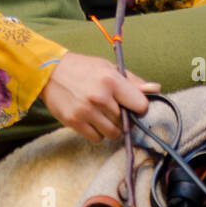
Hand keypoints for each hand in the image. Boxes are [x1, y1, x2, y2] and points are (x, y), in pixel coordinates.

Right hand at [39, 51, 160, 143]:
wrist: (49, 72)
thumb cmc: (82, 68)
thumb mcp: (108, 68)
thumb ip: (133, 81)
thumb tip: (156, 89)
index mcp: (111, 80)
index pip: (140, 105)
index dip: (139, 107)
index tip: (133, 105)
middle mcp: (100, 97)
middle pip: (125, 122)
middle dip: (122, 117)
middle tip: (112, 107)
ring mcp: (86, 111)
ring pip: (113, 133)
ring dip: (111, 127)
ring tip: (101, 114)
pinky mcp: (74, 122)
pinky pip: (97, 138)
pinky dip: (97, 132)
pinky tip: (91, 119)